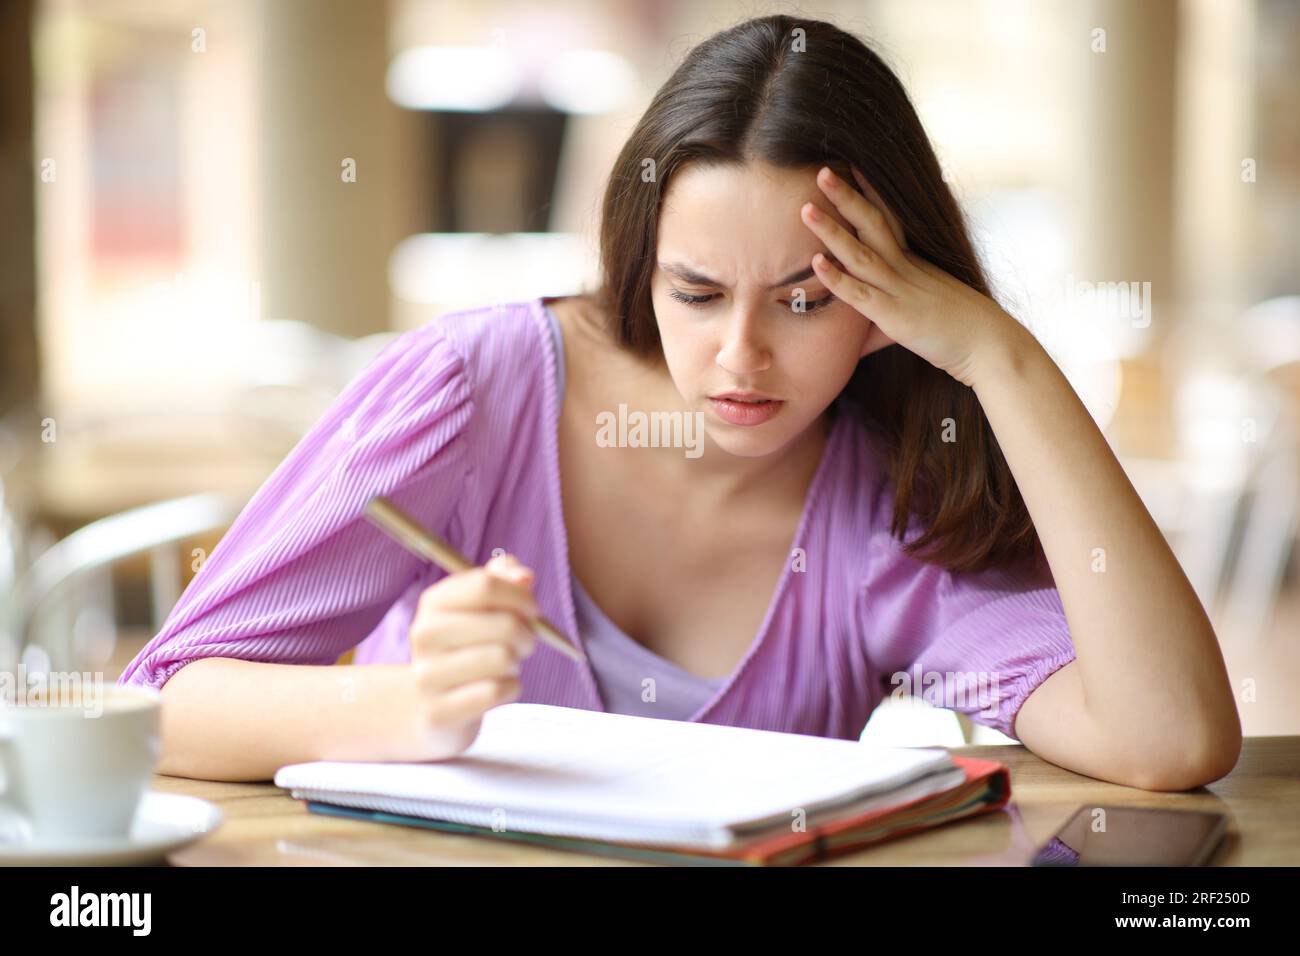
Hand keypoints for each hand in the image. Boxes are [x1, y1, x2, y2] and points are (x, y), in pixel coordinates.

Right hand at [403, 552, 538, 758]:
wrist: (427, 707)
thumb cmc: (466, 649)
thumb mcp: (480, 610)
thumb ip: (504, 582)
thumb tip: (524, 577)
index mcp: (434, 602)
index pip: (486, 585)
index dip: (521, 596)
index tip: (532, 609)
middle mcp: (424, 634)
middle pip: (505, 624)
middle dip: (528, 634)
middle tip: (523, 643)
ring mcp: (427, 675)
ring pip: (504, 658)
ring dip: (516, 663)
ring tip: (503, 666)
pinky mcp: (439, 712)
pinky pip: (498, 691)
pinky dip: (510, 689)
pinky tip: (497, 689)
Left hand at [800, 165, 1022, 386]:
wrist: (991, 346)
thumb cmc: (961, 332)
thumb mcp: (929, 309)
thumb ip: (897, 309)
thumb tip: (873, 323)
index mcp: (915, 264)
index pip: (889, 220)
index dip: (870, 194)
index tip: (852, 167)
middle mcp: (906, 269)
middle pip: (873, 224)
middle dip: (846, 197)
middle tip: (822, 171)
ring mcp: (899, 290)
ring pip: (860, 254)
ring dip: (831, 230)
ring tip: (805, 208)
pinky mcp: (895, 316)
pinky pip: (861, 294)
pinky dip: (838, 279)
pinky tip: (818, 262)